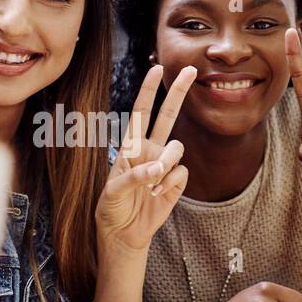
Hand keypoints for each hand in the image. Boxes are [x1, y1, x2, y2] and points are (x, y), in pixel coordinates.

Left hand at [95, 64, 196, 254]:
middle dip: (178, 93)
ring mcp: (164, 165)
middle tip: (190, 70)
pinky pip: (182, 172)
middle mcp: (150, 150)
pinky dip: (170, 181)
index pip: (141, 113)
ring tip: (152, 182)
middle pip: (167, 115)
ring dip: (167, 162)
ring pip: (177, 148)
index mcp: (131, 146)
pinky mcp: (176, 182)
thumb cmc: (112, 207)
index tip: (156, 69)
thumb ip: (134, 176)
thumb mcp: (113, 191)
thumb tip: (158, 168)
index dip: (148, 91)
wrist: (123, 232)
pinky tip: (157, 193)